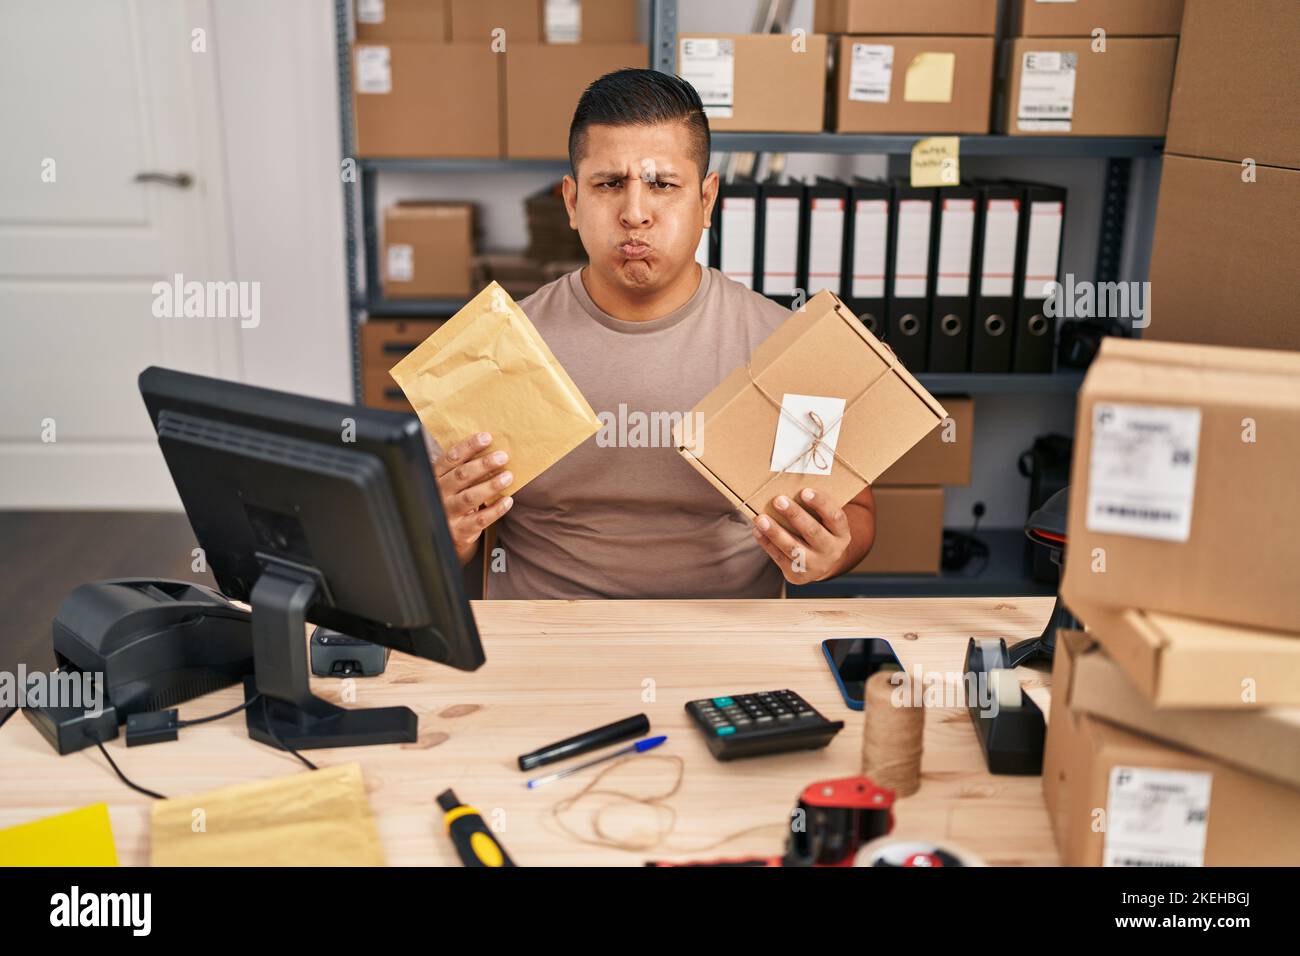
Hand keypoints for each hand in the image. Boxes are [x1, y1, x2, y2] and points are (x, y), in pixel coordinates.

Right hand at [431, 431, 514, 565]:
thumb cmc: (453, 498)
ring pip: (470, 497)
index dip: (469, 446)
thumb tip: (491, 445)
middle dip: (483, 464)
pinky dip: (495, 510)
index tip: (487, 437)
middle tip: (503, 456)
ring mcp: (448, 513)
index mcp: (436, 476)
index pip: (451, 458)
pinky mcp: (460, 530)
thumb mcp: (451, 481)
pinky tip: (508, 501)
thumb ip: (463, 466)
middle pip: (461, 476)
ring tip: (508, 476)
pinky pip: (479, 520)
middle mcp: (439, 494)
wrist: (443, 534)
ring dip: (491, 485)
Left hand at [751, 488, 850, 584]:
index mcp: (842, 533)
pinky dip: (767, 544)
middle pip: (813, 532)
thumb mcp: (825, 521)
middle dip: (795, 515)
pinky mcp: (798, 575)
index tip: (804, 491)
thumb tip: (791, 481)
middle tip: (779, 500)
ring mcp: (815, 565)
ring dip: (776, 532)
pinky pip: (780, 558)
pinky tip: (757, 531)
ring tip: (760, 518)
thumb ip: (815, 506)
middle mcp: (832, 551)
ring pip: (794, 548)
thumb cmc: (819, 530)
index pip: (835, 516)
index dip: (821, 503)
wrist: (821, 564)